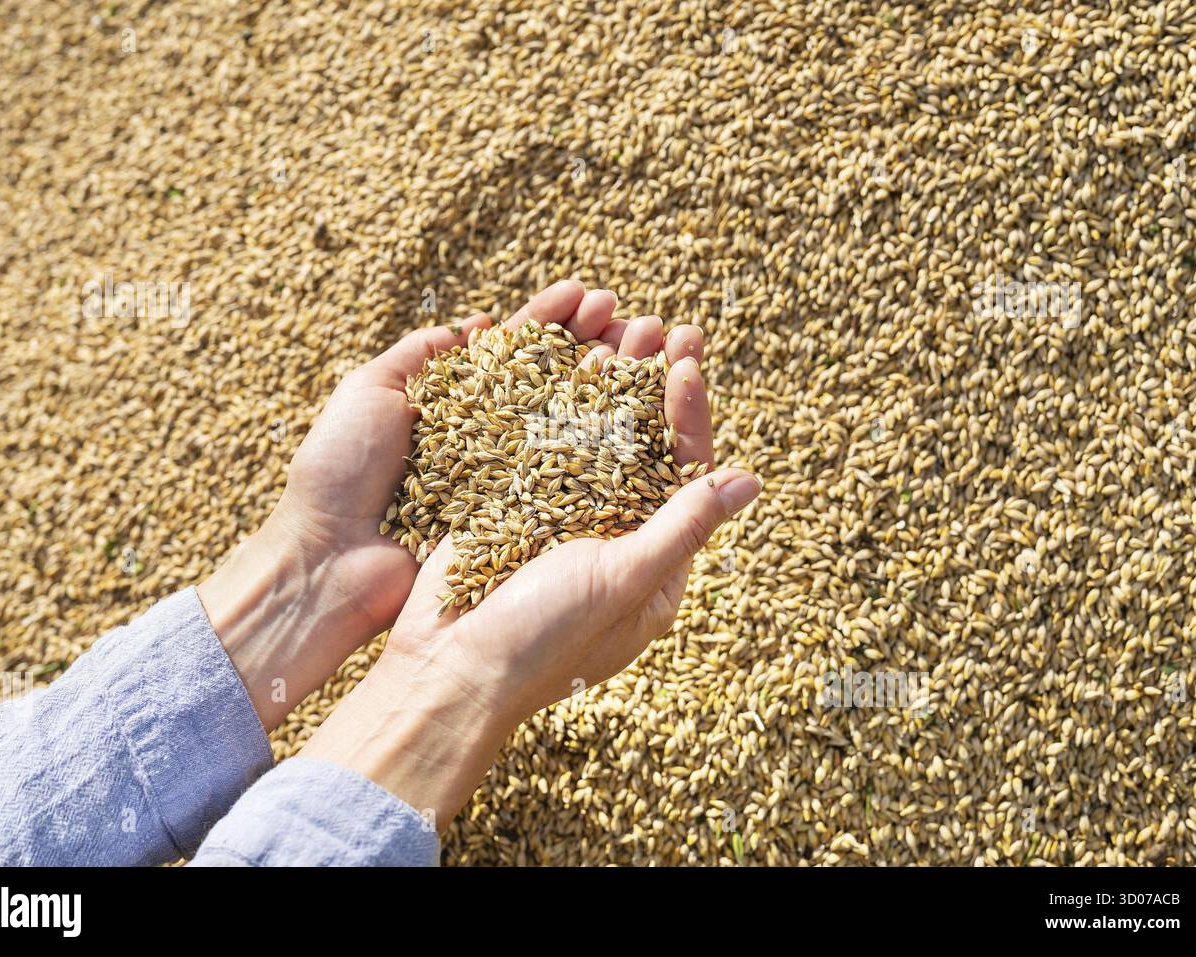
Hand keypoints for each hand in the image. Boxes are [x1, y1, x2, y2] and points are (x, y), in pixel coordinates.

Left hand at [196, 281, 627, 729]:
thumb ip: (419, 354)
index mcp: (452, 402)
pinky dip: (598, 444)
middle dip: (591, 343)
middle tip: (628, 317)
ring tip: (642, 349)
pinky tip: (631, 411)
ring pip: (567, 422)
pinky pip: (561, 477)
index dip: (549, 319)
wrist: (330, 560)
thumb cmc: (337, 473)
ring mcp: (505, 477)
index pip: (511, 350)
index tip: (585, 292)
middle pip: (551, 379)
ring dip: (607, 383)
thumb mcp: (367, 391)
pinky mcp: (515, 519)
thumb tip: (472, 325)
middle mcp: (486, 436)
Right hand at [299, 310, 760, 827]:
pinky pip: (540, 445)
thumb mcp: (624, 580)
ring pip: (593, 438)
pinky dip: (552, 402)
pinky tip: (557, 360)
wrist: (445, 669)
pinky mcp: (512, 506)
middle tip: (662, 327)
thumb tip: (749, 480)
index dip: (688, 417)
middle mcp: (611, 537)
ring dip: (606, 385)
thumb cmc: (543, 639)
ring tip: (614, 327)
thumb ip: (682, 527)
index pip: (684, 477)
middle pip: (643, 448)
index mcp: (652, 564)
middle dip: (652, 388)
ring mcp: (560, 519)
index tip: (685, 364)